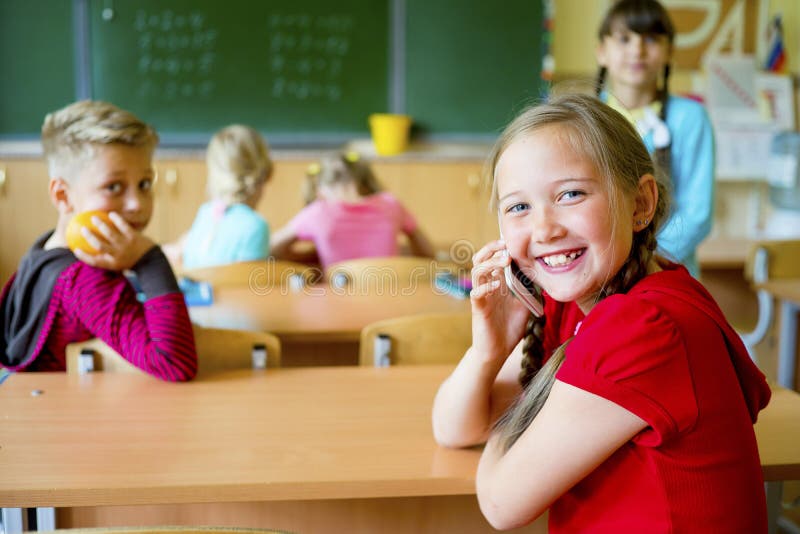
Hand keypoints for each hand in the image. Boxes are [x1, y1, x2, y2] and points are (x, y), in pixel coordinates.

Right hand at [72, 212, 154, 270]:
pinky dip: (116, 219)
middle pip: (99, 245)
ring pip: (110, 234)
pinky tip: (110, 213)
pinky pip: (123, 226)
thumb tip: (89, 249)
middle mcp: (117, 255)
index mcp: (112, 264)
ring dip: (100, 224)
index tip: (75, 249)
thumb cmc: (130, 261)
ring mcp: (126, 246)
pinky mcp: (134, 237)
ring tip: (94, 217)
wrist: (151, 260)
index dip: (83, 256)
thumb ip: (105, 257)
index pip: (94, 261)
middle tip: (82, 228)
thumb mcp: (118, 264)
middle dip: (89, 237)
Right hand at [470, 240, 531, 361]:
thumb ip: (527, 290)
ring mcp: (481, 297)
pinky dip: (485, 287)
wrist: (498, 351)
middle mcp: (486, 287)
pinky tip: (495, 285)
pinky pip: (476, 294)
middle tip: (505, 245)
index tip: (511, 242)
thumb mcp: (523, 305)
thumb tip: (539, 276)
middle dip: (490, 249)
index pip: (492, 259)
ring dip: (489, 263)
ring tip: (504, 260)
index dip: (498, 248)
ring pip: (477, 272)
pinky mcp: (478, 309)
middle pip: (479, 260)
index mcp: (496, 284)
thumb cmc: (509, 329)